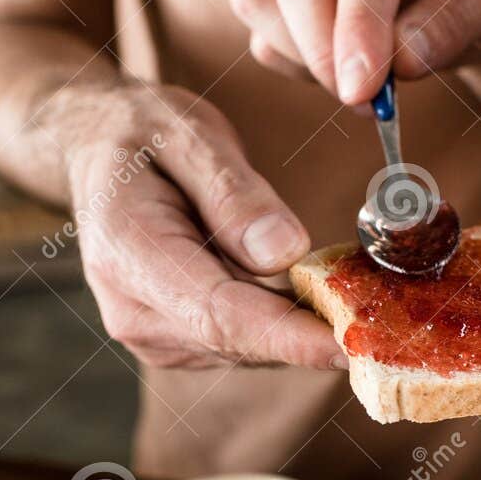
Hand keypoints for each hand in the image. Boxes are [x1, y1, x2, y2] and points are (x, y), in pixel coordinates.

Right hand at [50, 80, 342, 369]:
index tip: (353, 343)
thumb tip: (286, 253)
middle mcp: (133, 310)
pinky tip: (312, 292)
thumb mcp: (188, 132)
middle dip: (313, 332)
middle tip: (387, 315)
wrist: (93, 152)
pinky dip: (283, 323)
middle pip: (239, 339)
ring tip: (354, 293)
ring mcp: (152, 335)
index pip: (218, 314)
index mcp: (128, 253)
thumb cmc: (142, 132)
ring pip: (246, 347)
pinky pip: (241, 342)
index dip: (289, 336)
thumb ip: (233, 193)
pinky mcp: (176, 341)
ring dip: (301, 328)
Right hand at [230, 0, 480, 104]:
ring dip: (309, 60)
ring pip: (263, 0)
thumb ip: (461, 18)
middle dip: (325, 50)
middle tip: (370, 105)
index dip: (360, 22)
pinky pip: (263, 32)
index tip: (365, 89)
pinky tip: (351, 67)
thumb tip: (399, 62)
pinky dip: (300, 66)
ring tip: (375, 85)